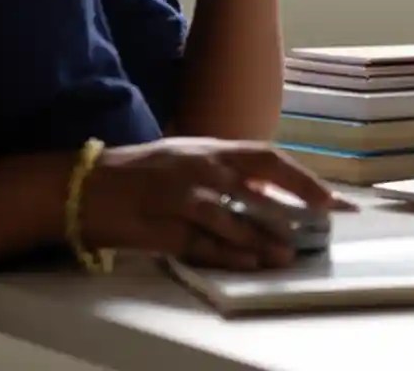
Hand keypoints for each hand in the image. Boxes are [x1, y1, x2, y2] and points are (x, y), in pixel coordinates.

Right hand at [79, 138, 354, 270]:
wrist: (81, 185)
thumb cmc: (142, 171)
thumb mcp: (188, 158)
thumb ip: (229, 173)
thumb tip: (272, 194)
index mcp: (210, 150)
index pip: (267, 160)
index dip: (302, 179)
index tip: (331, 199)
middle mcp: (199, 170)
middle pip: (257, 188)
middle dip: (296, 207)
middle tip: (325, 226)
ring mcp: (179, 199)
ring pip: (233, 220)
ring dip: (264, 240)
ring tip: (288, 255)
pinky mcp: (161, 229)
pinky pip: (202, 246)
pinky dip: (229, 256)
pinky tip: (251, 265)